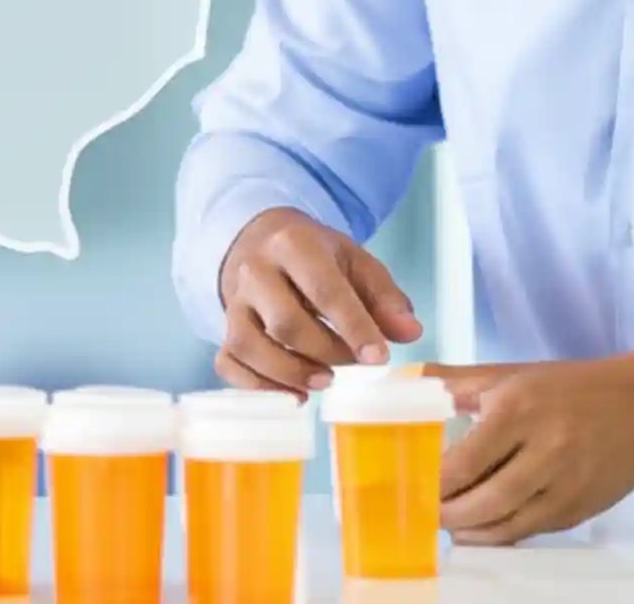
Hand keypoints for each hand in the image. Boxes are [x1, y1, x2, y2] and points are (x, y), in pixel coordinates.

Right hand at [215, 208, 422, 393]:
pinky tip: (293, 394)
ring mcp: (232, 301)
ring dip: (290, 373)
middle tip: (353, 364)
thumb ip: (384, 298)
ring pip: (249, 345)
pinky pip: (228, 362)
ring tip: (324, 382)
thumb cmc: (314, 257)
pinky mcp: (223, 328)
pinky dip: (258, 386)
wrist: (258, 240)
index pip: (324, 290)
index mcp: (293, 243)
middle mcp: (255, 270)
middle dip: (325, 352)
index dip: (354, 328)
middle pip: (285, 323)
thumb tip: (410, 333)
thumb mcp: (354, 263)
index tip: (379, 358)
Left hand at [426, 359, 633, 544]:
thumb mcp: (509, 374)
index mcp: (518, 411)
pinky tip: (478, 529)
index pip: (463, 462)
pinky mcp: (578, 509)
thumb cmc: (568, 388)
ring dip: (468, 530)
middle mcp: (543, 451)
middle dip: (445, 513)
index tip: (411, 484)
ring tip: (445, 523)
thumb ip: (453, 381)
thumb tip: (405, 383)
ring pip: (505, 524)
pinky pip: (529, 531)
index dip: (433, 483)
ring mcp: (564, 485)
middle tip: (422, 511)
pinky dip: (498, 535)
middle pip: (483, 501)